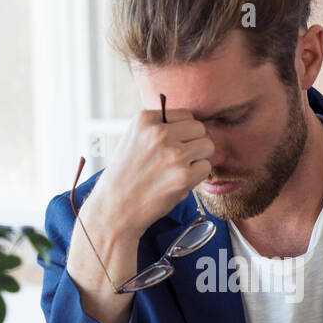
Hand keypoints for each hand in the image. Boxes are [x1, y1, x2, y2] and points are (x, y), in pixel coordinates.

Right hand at [89, 106, 215, 236]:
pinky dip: (197, 177)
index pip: (185, 115)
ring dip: (198, 159)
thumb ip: (159, 127)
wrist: (115, 207)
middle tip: (178, 160)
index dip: (182, 132)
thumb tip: (193, 124)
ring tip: (178, 170)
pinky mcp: (183, 176)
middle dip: (193, 143)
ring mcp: (173, 154)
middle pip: (199, 128)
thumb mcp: (134, 139)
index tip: (170, 146)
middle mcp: (159, 133)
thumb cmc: (126, 175)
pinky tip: (179, 182)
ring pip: (207, 146)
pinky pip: (206, 168)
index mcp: (144, 119)